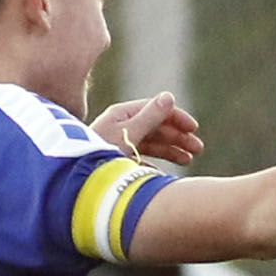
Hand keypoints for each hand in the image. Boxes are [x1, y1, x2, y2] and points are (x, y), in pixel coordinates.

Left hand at [89, 91, 204, 166]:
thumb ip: (151, 116)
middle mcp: (121, 127)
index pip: (155, 109)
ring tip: (188, 160)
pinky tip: (164, 174)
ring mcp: (119, 144)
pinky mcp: (117, 161)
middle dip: (178, 137)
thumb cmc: (101, 152)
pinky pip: (141, 160)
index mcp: (122, 115)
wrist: (78, 178)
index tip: (194, 129)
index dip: (176, 117)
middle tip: (198, 149)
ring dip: (171, 150)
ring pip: (151, 144)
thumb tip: (169, 97)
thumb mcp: (129, 133)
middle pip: (156, 128)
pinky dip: (155, 165)